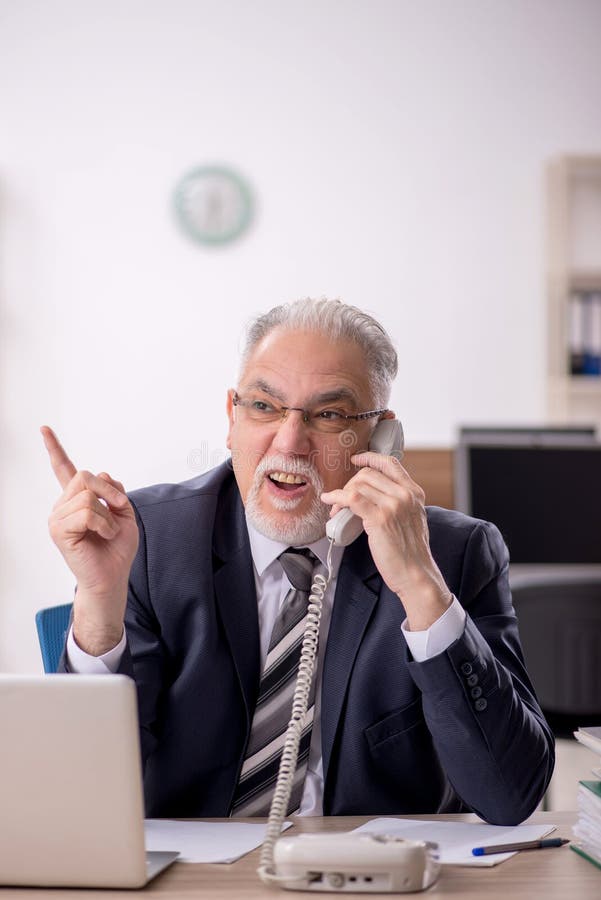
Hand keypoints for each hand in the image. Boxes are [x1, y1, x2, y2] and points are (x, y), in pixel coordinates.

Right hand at [41, 425, 138, 654]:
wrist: (113, 576)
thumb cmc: (116, 548)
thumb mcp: (124, 512)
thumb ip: (114, 490)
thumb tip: (102, 476)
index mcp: (77, 499)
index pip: (63, 469)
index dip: (54, 448)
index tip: (44, 429)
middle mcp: (63, 505)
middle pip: (86, 476)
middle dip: (110, 493)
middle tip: (119, 512)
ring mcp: (58, 517)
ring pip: (88, 495)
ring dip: (108, 515)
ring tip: (107, 532)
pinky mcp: (59, 530)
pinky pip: (87, 512)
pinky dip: (103, 523)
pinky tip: (103, 536)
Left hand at [321, 451, 451, 629]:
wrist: (415, 573)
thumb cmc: (409, 551)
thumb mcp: (410, 518)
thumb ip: (397, 501)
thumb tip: (370, 494)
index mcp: (414, 492)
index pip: (390, 463)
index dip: (370, 458)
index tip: (356, 459)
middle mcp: (405, 495)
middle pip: (368, 474)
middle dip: (350, 484)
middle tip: (342, 501)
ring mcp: (394, 505)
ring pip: (358, 486)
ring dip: (341, 496)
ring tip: (337, 511)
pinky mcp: (380, 518)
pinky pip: (351, 499)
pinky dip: (336, 498)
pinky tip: (331, 503)